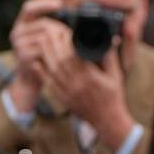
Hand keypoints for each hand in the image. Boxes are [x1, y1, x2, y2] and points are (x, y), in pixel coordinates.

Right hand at [7, 0, 64, 97]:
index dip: (43, 4)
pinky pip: (44, 51)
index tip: (59, 4)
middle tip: (74, 37)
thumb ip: (51, 30)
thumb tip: (67, 19)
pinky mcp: (23, 56)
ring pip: (45, 37)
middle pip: (43, 24)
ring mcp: (18, 44)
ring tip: (72, 50)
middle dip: (61, 30)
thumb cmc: (42, 60)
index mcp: (22, 24)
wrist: (29, 81)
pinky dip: (57, 54)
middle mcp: (17, 31)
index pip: (29, 8)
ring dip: (62, 43)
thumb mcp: (44, 42)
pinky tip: (65, 59)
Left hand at [35, 23, 134, 149]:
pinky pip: (49, 83)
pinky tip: (37, 63)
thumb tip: (111, 39)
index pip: (75, 55)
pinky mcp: (63, 99)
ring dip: (46, 55)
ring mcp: (69, 92)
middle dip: (54, 43)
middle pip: (60, 59)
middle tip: (50, 32)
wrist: (108, 122)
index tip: (65, 31)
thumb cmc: (113, 98)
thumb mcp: (116, 77)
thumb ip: (110, 58)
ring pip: (52, 69)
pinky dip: (41, 72)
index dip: (67, 41)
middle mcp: (79, 84)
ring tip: (42, 43)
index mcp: (92, 78)